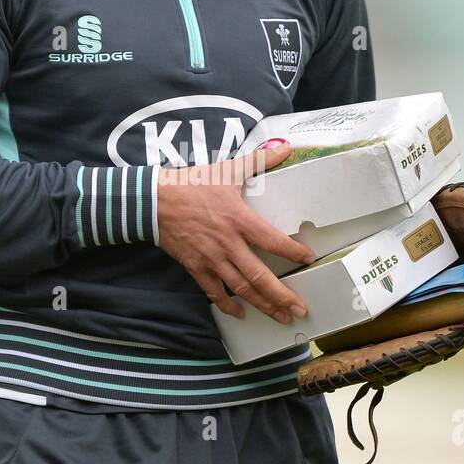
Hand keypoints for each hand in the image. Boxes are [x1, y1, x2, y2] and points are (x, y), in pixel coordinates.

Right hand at [156, 141, 315, 321]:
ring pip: (241, 288)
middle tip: (300, 309)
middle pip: (260, 276)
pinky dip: (227, 305)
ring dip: (262, 305)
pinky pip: (214, 292)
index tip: (308, 260)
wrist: (154, 200)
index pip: (273, 241)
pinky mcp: (196, 267)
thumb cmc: (192, 184)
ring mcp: (212, 259)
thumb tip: (285, 146)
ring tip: (281, 316)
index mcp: (240, 220)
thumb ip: (258, 160)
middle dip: (281, 295)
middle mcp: (229, 244)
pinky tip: (240, 313)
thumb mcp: (227, 170)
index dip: (293, 252)